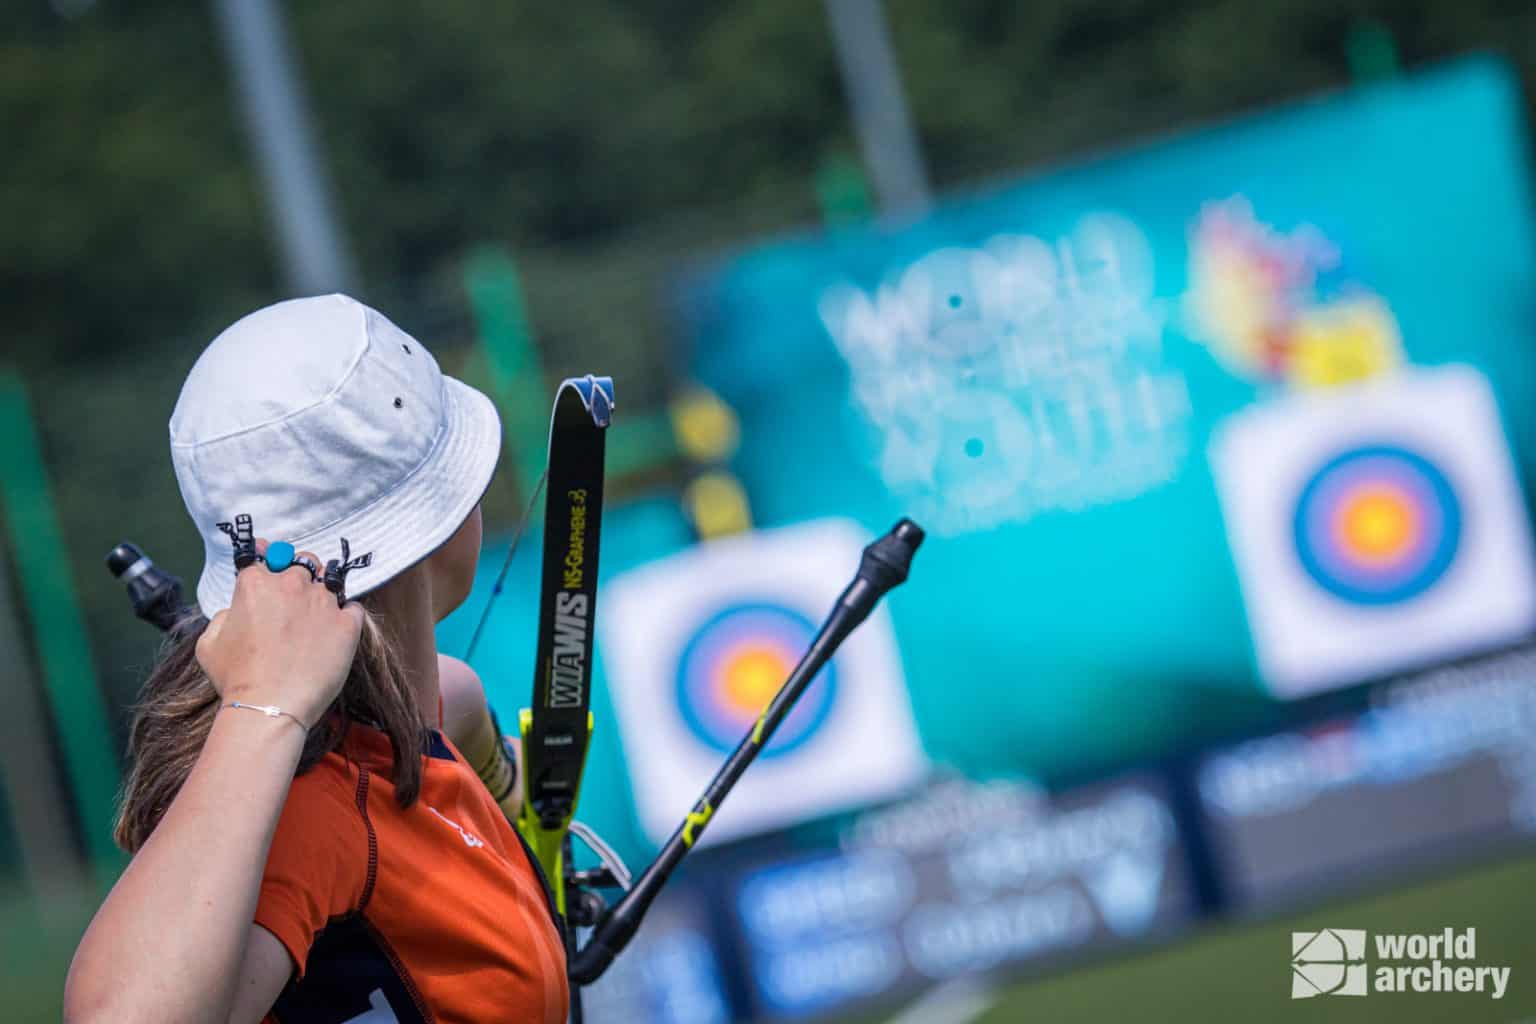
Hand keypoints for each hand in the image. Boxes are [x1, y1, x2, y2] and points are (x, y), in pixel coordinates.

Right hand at [196, 539, 364, 728]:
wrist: (269, 707)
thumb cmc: (235, 679)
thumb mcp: (208, 643)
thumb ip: (222, 616)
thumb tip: (236, 610)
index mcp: (256, 583)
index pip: (264, 558)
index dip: (267, 565)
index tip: (271, 567)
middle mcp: (292, 584)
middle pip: (303, 562)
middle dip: (299, 574)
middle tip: (295, 598)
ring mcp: (323, 602)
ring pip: (329, 582)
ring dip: (323, 594)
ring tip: (316, 618)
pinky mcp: (347, 623)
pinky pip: (353, 608)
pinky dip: (346, 616)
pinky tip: (336, 631)